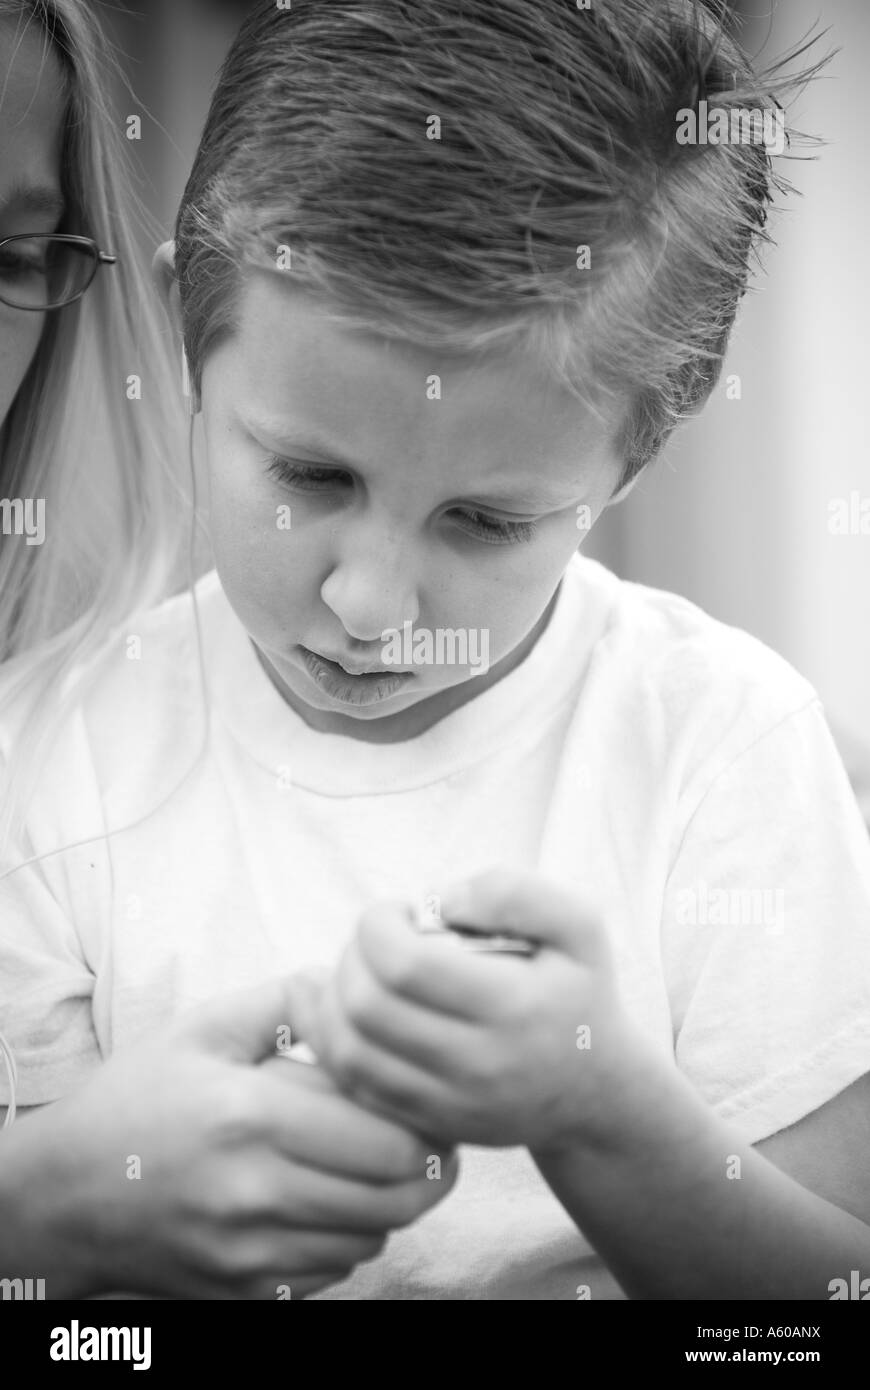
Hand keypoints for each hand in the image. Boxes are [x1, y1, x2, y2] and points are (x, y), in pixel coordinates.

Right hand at [4, 978, 456, 1298]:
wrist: (65, 1194)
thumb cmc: (139, 1098)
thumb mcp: (205, 1027)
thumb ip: (290, 998)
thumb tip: (360, 990)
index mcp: (249, 1116)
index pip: (391, 1140)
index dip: (424, 1117)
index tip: (418, 1094)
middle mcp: (254, 1194)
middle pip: (399, 1196)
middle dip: (426, 1161)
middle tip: (419, 1129)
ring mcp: (250, 1254)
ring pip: (375, 1237)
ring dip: (389, 1200)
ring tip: (367, 1160)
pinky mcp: (247, 1292)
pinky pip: (335, 1271)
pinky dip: (348, 1235)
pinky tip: (325, 1196)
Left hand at [292, 869, 646, 1152]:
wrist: (594, 1095)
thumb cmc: (578, 993)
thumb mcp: (577, 926)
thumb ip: (514, 892)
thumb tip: (438, 902)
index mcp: (513, 1008)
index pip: (404, 964)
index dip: (379, 924)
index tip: (398, 911)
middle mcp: (478, 1065)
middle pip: (365, 1007)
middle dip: (351, 956)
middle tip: (376, 939)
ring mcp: (448, 1104)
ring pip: (348, 1052)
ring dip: (331, 999)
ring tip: (358, 970)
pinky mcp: (427, 1128)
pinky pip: (353, 1086)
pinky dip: (334, 1041)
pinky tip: (348, 1009)